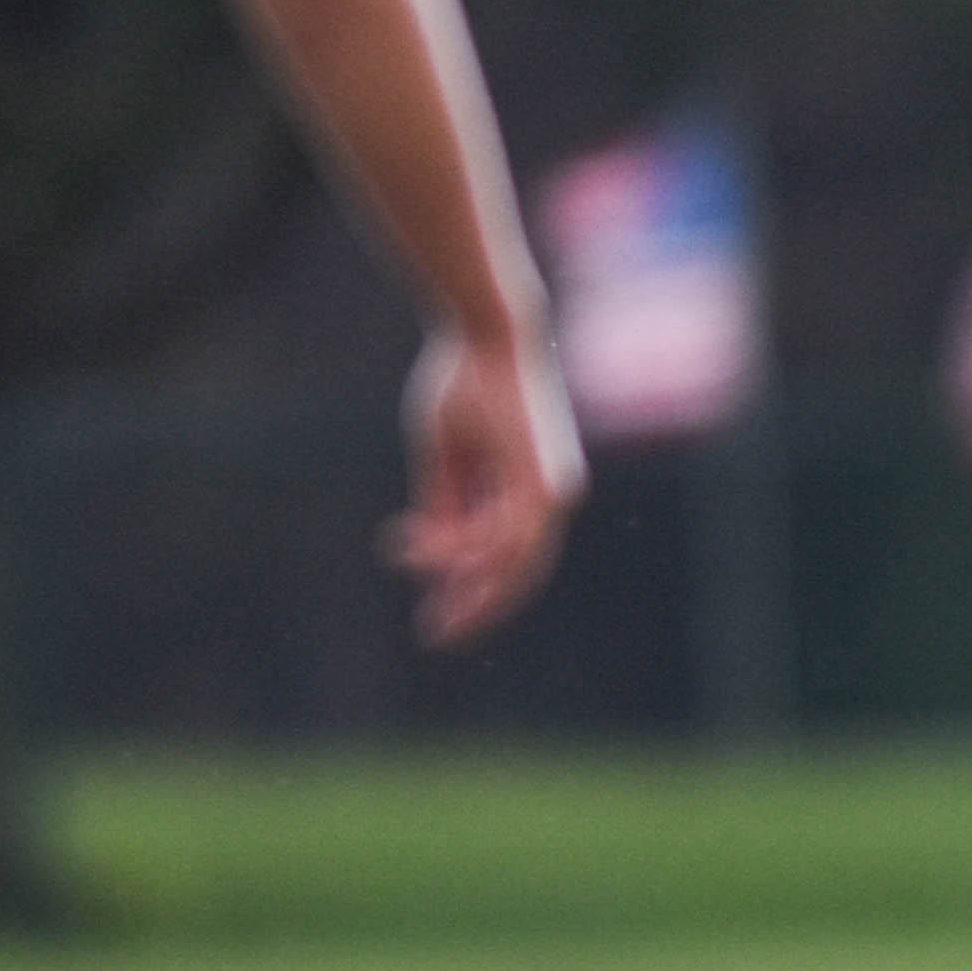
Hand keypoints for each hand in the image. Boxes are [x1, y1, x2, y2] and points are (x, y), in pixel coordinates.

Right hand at [389, 322, 582, 645]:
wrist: (488, 334)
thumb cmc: (466, 382)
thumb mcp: (446, 454)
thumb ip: (444, 502)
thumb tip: (433, 553)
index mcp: (534, 488)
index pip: (511, 556)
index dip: (474, 587)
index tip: (435, 613)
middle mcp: (553, 494)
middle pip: (519, 572)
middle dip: (478, 607)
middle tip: (437, 636)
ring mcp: (553, 488)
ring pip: (512, 560)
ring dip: (463, 583)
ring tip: (429, 610)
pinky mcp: (540, 479)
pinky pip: (502, 534)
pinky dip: (461, 549)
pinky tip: (417, 555)